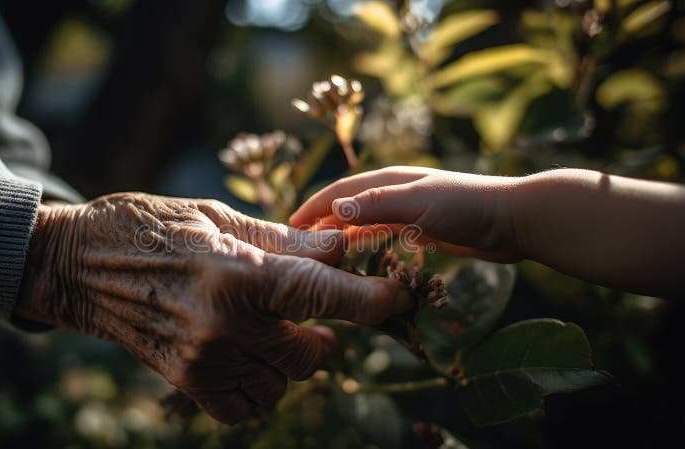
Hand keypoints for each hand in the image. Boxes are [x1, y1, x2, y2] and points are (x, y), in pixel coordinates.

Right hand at [14, 193, 410, 423]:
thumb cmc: (149, 225)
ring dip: (291, 361)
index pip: (324, 295)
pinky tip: (249, 356)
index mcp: (237, 273)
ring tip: (273, 330)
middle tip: (315, 311)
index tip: (398, 297)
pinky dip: (259, 386)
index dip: (372, 300)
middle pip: (310, 352)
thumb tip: (342, 246)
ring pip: (282, 383)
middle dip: (326, 333)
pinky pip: (245, 406)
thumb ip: (285, 240)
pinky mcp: (185, 381)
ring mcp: (203, 361)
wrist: (78, 264)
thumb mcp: (218, 217)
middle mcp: (224, 326)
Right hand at [290, 167, 521, 262]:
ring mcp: (406, 211)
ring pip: (362, 223)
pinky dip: (364, 244)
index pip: (339, 192)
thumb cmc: (465, 206)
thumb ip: (376, 205)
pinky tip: (356, 258)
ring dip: (341, 236)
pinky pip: (381, 236)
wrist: (511, 221)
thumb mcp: (417, 203)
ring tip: (320, 255)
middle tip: (298, 247)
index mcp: (388, 180)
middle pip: (347, 207)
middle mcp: (392, 193)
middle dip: (322, 223)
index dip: (313, 207)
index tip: (288, 226)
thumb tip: (333, 209)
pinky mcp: (419, 229)